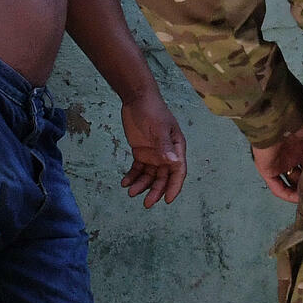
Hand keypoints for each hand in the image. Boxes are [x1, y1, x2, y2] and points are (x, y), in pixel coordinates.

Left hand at [117, 92, 186, 206]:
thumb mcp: (158, 128)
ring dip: (142, 185)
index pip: (178, 171)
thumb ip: (165, 145)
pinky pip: (138, 169)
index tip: (167, 200)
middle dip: (155, 191)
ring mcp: (154, 154)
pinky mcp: (141, 152)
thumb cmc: (152, 110)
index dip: (174, 187)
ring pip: (149, 176)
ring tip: (130, 192)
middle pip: (163, 177)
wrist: (136, 98)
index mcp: (176, 147)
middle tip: (146, 203)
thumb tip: (174, 162)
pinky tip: (124, 182)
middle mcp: (167, 154)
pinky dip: (132, 176)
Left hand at [252, 128, 302, 203]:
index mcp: (301, 145)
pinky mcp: (267, 170)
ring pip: (290, 182)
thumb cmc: (299, 124)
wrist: (277, 122)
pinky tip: (297, 199)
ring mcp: (278, 163)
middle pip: (301, 174)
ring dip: (299, 191)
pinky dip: (287, 194)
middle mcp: (290, 155)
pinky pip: (277, 186)